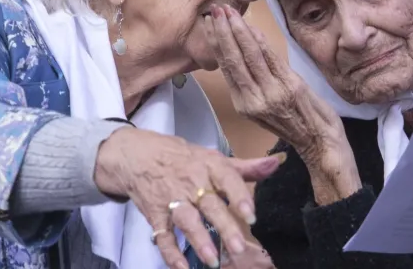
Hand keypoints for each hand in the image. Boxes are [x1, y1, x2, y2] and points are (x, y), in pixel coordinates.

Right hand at [93, 127, 282, 268]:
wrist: (136, 154)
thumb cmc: (183, 159)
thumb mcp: (212, 158)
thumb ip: (245, 167)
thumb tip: (277, 163)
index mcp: (209, 166)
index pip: (227, 179)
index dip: (240, 197)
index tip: (251, 216)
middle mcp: (191, 182)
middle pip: (210, 205)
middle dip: (224, 227)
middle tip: (239, 248)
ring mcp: (171, 198)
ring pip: (186, 220)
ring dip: (199, 240)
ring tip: (213, 260)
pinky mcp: (154, 213)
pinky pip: (162, 235)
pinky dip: (170, 253)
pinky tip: (182, 268)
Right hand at [204, 5, 361, 204]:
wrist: (320, 144)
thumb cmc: (295, 124)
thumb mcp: (265, 108)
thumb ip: (253, 82)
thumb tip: (243, 49)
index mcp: (245, 104)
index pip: (226, 68)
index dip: (216, 44)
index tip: (210, 24)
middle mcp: (253, 99)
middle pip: (233, 60)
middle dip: (223, 32)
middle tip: (215, 10)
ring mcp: (271, 92)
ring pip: (249, 56)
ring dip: (238, 31)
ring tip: (228, 12)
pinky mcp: (289, 86)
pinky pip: (270, 58)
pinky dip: (259, 41)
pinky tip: (251, 27)